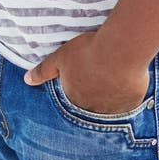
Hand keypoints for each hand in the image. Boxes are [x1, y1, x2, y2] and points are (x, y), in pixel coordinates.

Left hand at [24, 31, 149, 114]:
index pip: (75, 96)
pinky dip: (128, 91)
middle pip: (93, 102)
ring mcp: (114, 109)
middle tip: (102, 70)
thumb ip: (43, 70)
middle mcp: (94, 109)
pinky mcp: (132, 104)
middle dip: (96, 89)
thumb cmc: (88, 51)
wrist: (119, 50)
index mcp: (76, 99)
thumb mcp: (61, 57)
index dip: (81, 82)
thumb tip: (26, 80)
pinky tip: (127, 76)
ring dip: (112, 91)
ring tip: (115, 70)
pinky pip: (129, 101)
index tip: (87, 70)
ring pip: (111, 103)